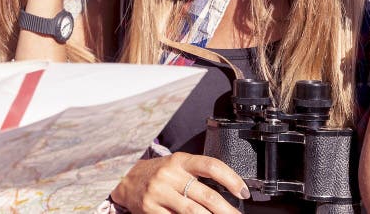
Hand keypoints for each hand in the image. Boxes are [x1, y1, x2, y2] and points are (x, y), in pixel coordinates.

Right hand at [110, 153, 248, 213]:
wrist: (126, 180)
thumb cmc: (158, 174)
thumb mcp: (176, 166)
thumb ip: (197, 174)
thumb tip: (228, 191)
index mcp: (179, 161)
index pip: (210, 166)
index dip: (231, 179)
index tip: (243, 192)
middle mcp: (169, 175)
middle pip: (207, 196)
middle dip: (228, 210)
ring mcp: (159, 194)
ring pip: (194, 212)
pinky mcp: (152, 210)